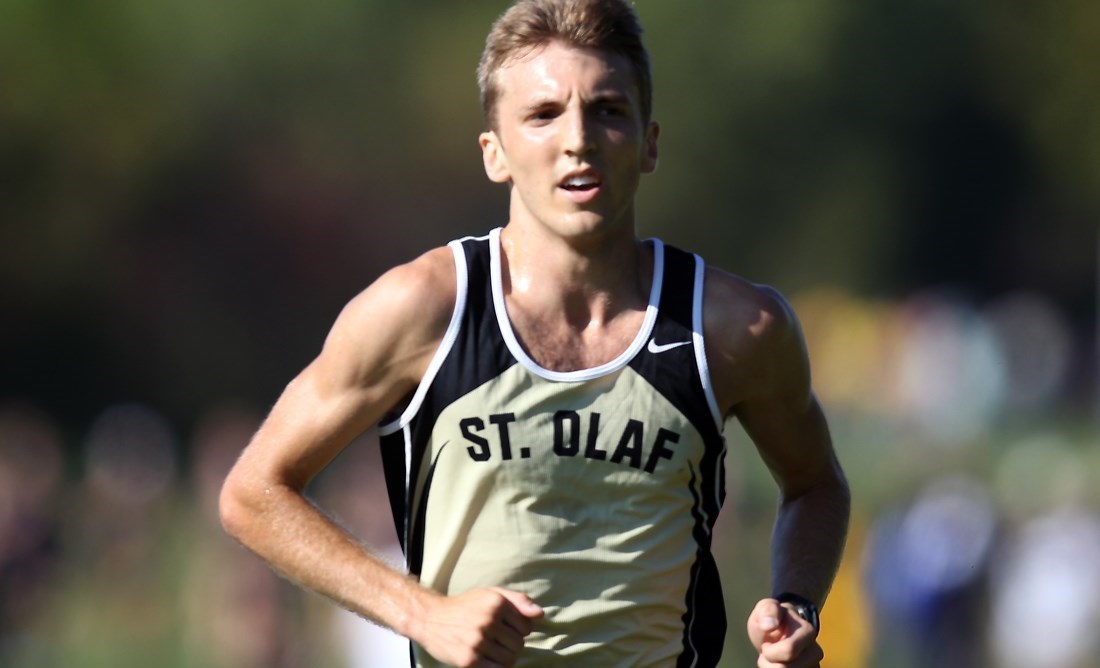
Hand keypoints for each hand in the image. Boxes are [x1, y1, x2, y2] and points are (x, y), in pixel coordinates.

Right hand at [413, 587, 543, 667]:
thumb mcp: (491, 594)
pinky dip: (496, 667)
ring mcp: (478, 641)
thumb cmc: (465, 606)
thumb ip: (518, 600)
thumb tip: (540, 613)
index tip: (505, 628)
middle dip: (511, 644)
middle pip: (519, 644)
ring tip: (490, 649)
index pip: (527, 627)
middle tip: (495, 639)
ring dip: (504, 657)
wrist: (430, 618)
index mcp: (496, 602)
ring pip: (510, 659)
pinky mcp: (469, 660)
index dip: (518, 630)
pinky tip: (487, 659)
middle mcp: (488, 620)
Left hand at [746, 597, 823, 667]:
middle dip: (768, 662)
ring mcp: (813, 665)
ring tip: (773, 659)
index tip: (767, 642)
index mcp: (807, 632)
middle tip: (768, 651)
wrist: (780, 632)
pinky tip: (777, 665)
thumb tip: (769, 625)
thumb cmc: (774, 619)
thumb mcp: (767, 608)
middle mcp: (815, 652)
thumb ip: (768, 610)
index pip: (788, 651)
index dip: (769, 650)